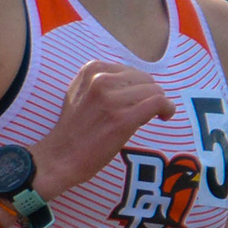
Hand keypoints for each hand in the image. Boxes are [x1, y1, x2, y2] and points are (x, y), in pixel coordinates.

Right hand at [30, 60, 174, 198]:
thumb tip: (135, 79)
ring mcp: (112, 99)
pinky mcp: (123, 119)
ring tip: (144, 118)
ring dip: (157, 104)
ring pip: (154, 90)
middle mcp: (100, 79)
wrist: (61, 157)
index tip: (130, 102)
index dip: (135, 87)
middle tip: (138, 113)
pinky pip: (158, 103)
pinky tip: (164, 116)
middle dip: (147, 95)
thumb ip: (101, 81)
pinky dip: (167, 108)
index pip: (129, 70)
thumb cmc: (73, 129)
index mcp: (91, 70)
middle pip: (145, 79)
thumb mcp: (79, 92)